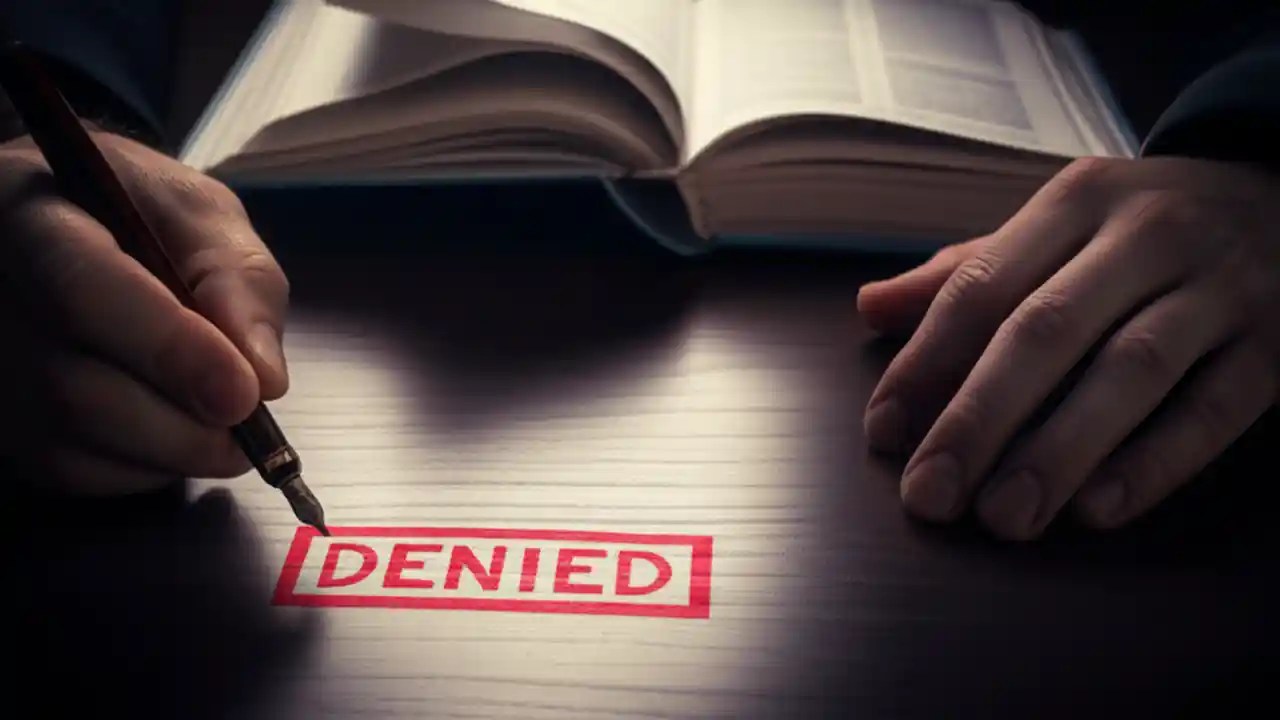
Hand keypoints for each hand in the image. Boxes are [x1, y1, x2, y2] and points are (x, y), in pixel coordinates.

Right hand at [0, 131, 289, 494]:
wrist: (76, 226)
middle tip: (251, 425)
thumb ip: (240, 281)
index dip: (169, 347)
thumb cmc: (140, 212)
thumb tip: (262, 378)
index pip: (82, 286)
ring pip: (70, 442)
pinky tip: (176, 428)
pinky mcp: (1, 422)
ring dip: (173, 451)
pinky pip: (72, 470)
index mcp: (26, 211)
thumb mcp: (203, 215)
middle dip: (182, 422)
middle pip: (71, 385)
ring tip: (226, 422)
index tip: (243, 393)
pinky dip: (145, 466)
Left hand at [857, 156, 1279, 539]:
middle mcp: (1145, 235)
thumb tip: (870, 308)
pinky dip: (1156, 460)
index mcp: (1074, 202)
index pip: (981, 286)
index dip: (925, 362)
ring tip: (1004, 516)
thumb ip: (967, 271)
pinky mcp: (1278, 342)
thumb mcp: (1059, 224)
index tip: (883, 432)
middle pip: (1045, 330)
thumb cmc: (1142, 228)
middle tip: (930, 495)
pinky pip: (1214, 407)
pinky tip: (1099, 509)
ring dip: (1059, 448)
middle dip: (978, 418)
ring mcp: (1218, 286)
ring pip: (1131, 369)